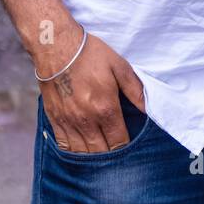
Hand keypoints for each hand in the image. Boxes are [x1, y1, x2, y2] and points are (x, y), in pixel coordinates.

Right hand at [35, 29, 145, 152]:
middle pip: (101, 152)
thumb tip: (149, 109)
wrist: (56, 47)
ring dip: (93, 156)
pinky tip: (81, 149)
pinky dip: (74, 151)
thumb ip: (135, 90)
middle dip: (111, 155)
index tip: (130, 146)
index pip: (119, 142)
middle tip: (117, 153)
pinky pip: (64, 145)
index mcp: (105, 108)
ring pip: (82, 152)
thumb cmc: (90, 54)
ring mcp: (68, 121)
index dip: (126, 148)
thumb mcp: (119, 66)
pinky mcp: (54, 119)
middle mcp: (86, 119)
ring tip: (101, 153)